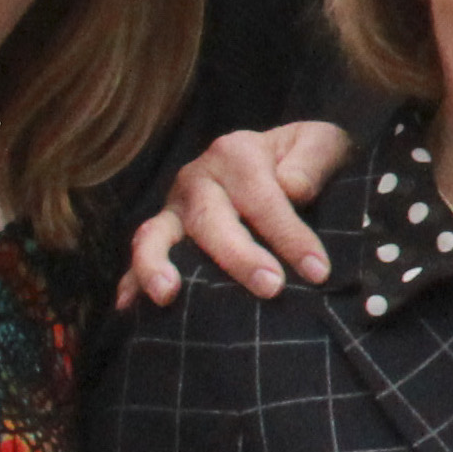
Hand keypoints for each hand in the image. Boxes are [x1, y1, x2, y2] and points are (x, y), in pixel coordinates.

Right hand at [115, 120, 350, 307]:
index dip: (290, 235)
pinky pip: (141, 259)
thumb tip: (293, 189)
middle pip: (209, 219)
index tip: (317, 271)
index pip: (263, 198)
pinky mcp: (164, 235)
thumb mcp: (322, 144)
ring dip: (156, 265)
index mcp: (236, 153)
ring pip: (156, 234)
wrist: (277, 158)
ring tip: (167, 295)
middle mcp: (198, 178)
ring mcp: (174, 209)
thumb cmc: (302, 159)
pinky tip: (130, 307)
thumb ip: (313, 161)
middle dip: (239, 256)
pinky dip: (131, 281)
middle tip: (271, 288)